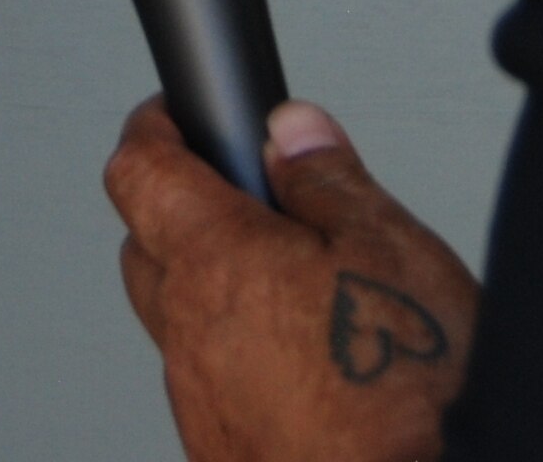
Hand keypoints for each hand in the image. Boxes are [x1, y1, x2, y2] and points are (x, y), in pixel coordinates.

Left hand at [106, 96, 482, 461]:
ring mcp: (198, 401)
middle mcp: (188, 334)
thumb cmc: (402, 396)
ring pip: (178, 321)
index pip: (139, 171)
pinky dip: (235, 356)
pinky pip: (206, 382)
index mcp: (217, 261)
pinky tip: (301, 364)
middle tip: (242, 197)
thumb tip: (293, 128)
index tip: (173, 115)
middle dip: (181, 209)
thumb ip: (329, 179)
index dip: (153, 128)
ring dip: (214, 292)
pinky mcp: (217, 451)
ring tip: (292, 287)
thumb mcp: (391, 249)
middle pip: (146, 246)